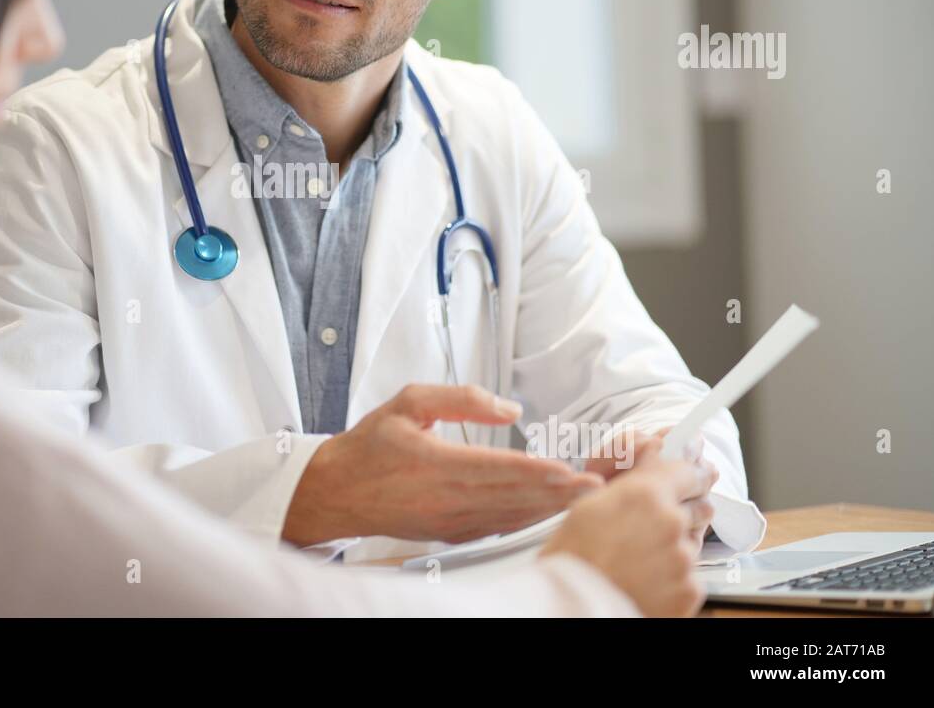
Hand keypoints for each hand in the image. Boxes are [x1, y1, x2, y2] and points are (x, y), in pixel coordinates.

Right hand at [282, 384, 604, 545]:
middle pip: (514, 496)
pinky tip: (547, 512)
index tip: (571, 469)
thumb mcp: (407, 403)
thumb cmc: (369, 447)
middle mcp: (446, 499)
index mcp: (436, 464)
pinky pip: (497, 526)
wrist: (337, 492)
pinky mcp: (451, 534)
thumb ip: (460, 399)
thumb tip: (507, 409)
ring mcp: (450, 522)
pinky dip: (526, 519)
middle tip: (596, 487)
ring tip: (583, 499)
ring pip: (511, 516)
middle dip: (559, 492)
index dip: (539, 470)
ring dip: (549, 508)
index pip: (499, 468)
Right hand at [541, 457, 717, 616]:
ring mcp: (684, 558)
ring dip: (673, 550)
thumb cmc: (572, 559)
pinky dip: (673, 580)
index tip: (692, 478)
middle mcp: (671, 522)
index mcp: (645, 494)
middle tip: (653, 529)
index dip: (688, 476)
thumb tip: (648, 465)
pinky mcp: (690, 591)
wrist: (574, 605)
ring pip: (689, 545)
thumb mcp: (589, 506)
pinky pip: (689, 578)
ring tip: (640, 562)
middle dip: (682, 514)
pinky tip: (646, 582)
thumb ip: (629, 485)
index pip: (688, 471)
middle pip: (698, 508)